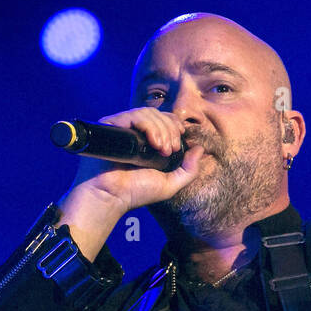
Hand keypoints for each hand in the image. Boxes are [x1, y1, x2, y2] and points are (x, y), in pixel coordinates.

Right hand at [58, 106, 205, 215]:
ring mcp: (123, 127)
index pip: (164, 118)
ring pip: (148, 113)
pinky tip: (153, 143)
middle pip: (158, 114)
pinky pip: (134, 115)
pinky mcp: (112, 126)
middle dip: (170, 131)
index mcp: (146, 140)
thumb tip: (199, 148)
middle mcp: (134, 132)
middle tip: (170, 150)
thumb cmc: (136, 192)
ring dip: (161, 130)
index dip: (174, 124)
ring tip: (162, 150)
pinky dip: (149, 126)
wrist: (111, 196)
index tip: (180, 139)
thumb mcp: (171, 184)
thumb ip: (189, 170)